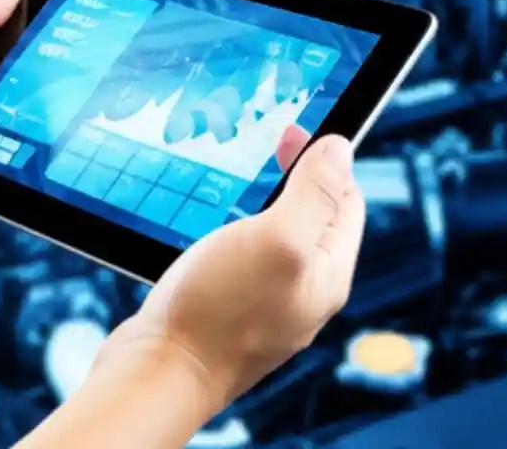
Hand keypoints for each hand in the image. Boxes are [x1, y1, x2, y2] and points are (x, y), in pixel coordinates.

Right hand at [93, 126, 365, 412]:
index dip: (327, 161)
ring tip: (242, 183)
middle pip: (315, 219)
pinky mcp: (230, 313)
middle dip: (298, 178)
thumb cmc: (217, 313)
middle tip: (271, 145)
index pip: (348, 202)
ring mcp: (266, 306)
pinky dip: (236, 234)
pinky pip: (246, 262)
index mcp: (327, 274)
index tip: (295, 133)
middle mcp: (303, 293)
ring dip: (264, 205)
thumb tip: (341, 150)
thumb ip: (315, 193)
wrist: (158, 373)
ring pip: (277, 240)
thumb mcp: (278, 237)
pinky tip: (212, 231)